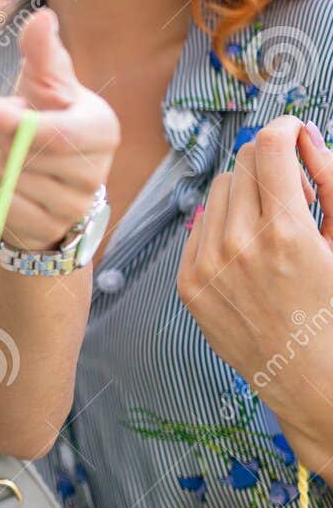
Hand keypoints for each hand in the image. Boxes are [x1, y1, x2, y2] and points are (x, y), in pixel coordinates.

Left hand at [0, 8, 120, 250]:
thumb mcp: (43, 86)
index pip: (54, 132)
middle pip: (22, 155)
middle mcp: (97, 170)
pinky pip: (3, 206)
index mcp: (101, 128)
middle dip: (2, 139)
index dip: (12, 121)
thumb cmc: (46, 122)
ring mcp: (75, 206)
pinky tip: (13, 184)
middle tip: (9, 132)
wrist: (48, 184)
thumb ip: (42, 54)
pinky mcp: (51, 231)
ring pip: (8, 180)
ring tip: (16, 158)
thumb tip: (41, 16)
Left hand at [178, 115, 332, 476]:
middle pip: (241, 165)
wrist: (311, 378)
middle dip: (269, 168)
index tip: (291, 133)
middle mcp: (237, 246)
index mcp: (284, 232)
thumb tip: (301, 136)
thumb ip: (328, 183)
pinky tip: (248, 254)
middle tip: (293, 193)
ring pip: (217, 194)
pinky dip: (222, 229)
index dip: (283, 130)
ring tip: (272, 228)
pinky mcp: (188, 285)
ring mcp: (206, 267)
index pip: (268, 146)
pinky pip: (198, 229)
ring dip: (244, 197)